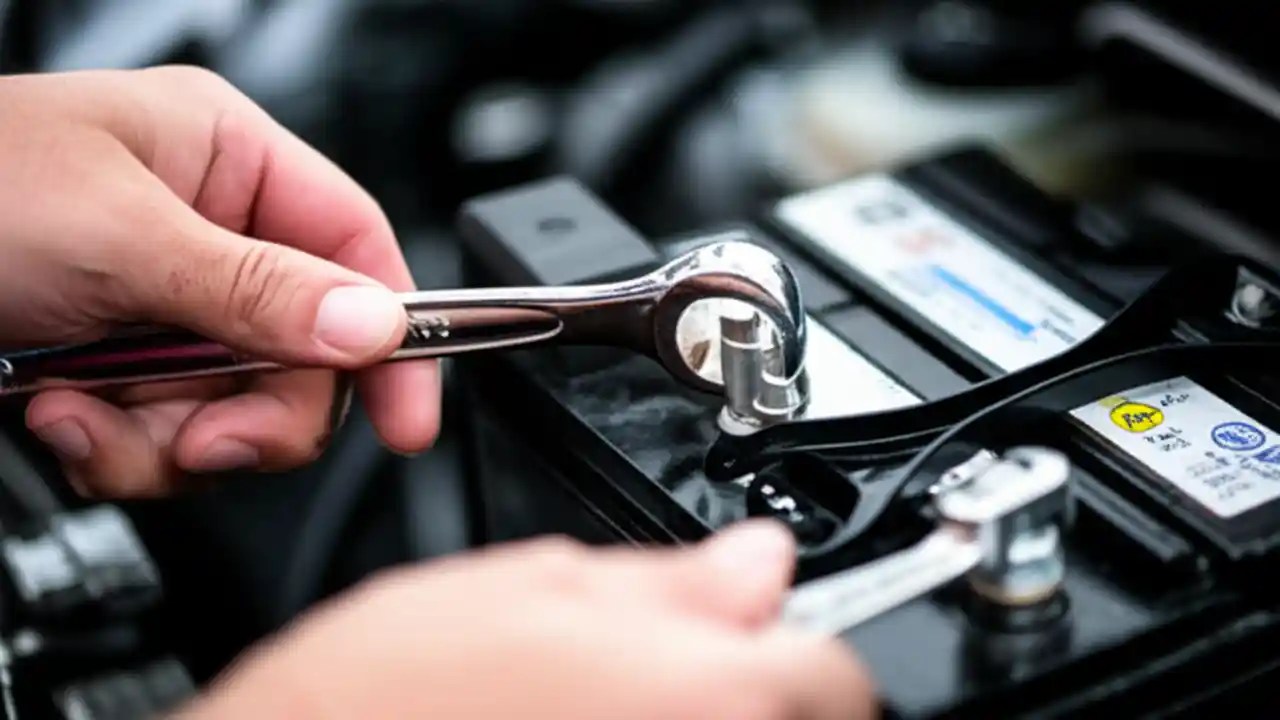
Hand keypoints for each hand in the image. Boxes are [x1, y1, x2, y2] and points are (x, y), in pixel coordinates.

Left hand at [0, 66, 438, 495]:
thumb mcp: (118, 236)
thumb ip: (256, 289)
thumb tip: (370, 325)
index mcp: (225, 159)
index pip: (356, 247)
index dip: (392, 332)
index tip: (407, 416)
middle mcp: (208, 231)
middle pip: (304, 351)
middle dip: (253, 412)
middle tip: (207, 437)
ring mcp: (164, 304)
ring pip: (236, 407)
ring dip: (168, 438)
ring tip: (91, 416)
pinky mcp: (121, 365)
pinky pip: (171, 434)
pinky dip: (120, 449)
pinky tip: (61, 417)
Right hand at [178, 521, 876, 719]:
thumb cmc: (383, 692)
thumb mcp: (530, 585)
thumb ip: (669, 579)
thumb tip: (758, 559)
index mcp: (704, 688)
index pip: (831, 670)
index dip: (795, 646)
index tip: (758, 639)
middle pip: (794, 717)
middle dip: (745, 685)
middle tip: (662, 673)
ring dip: (694, 713)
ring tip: (600, 705)